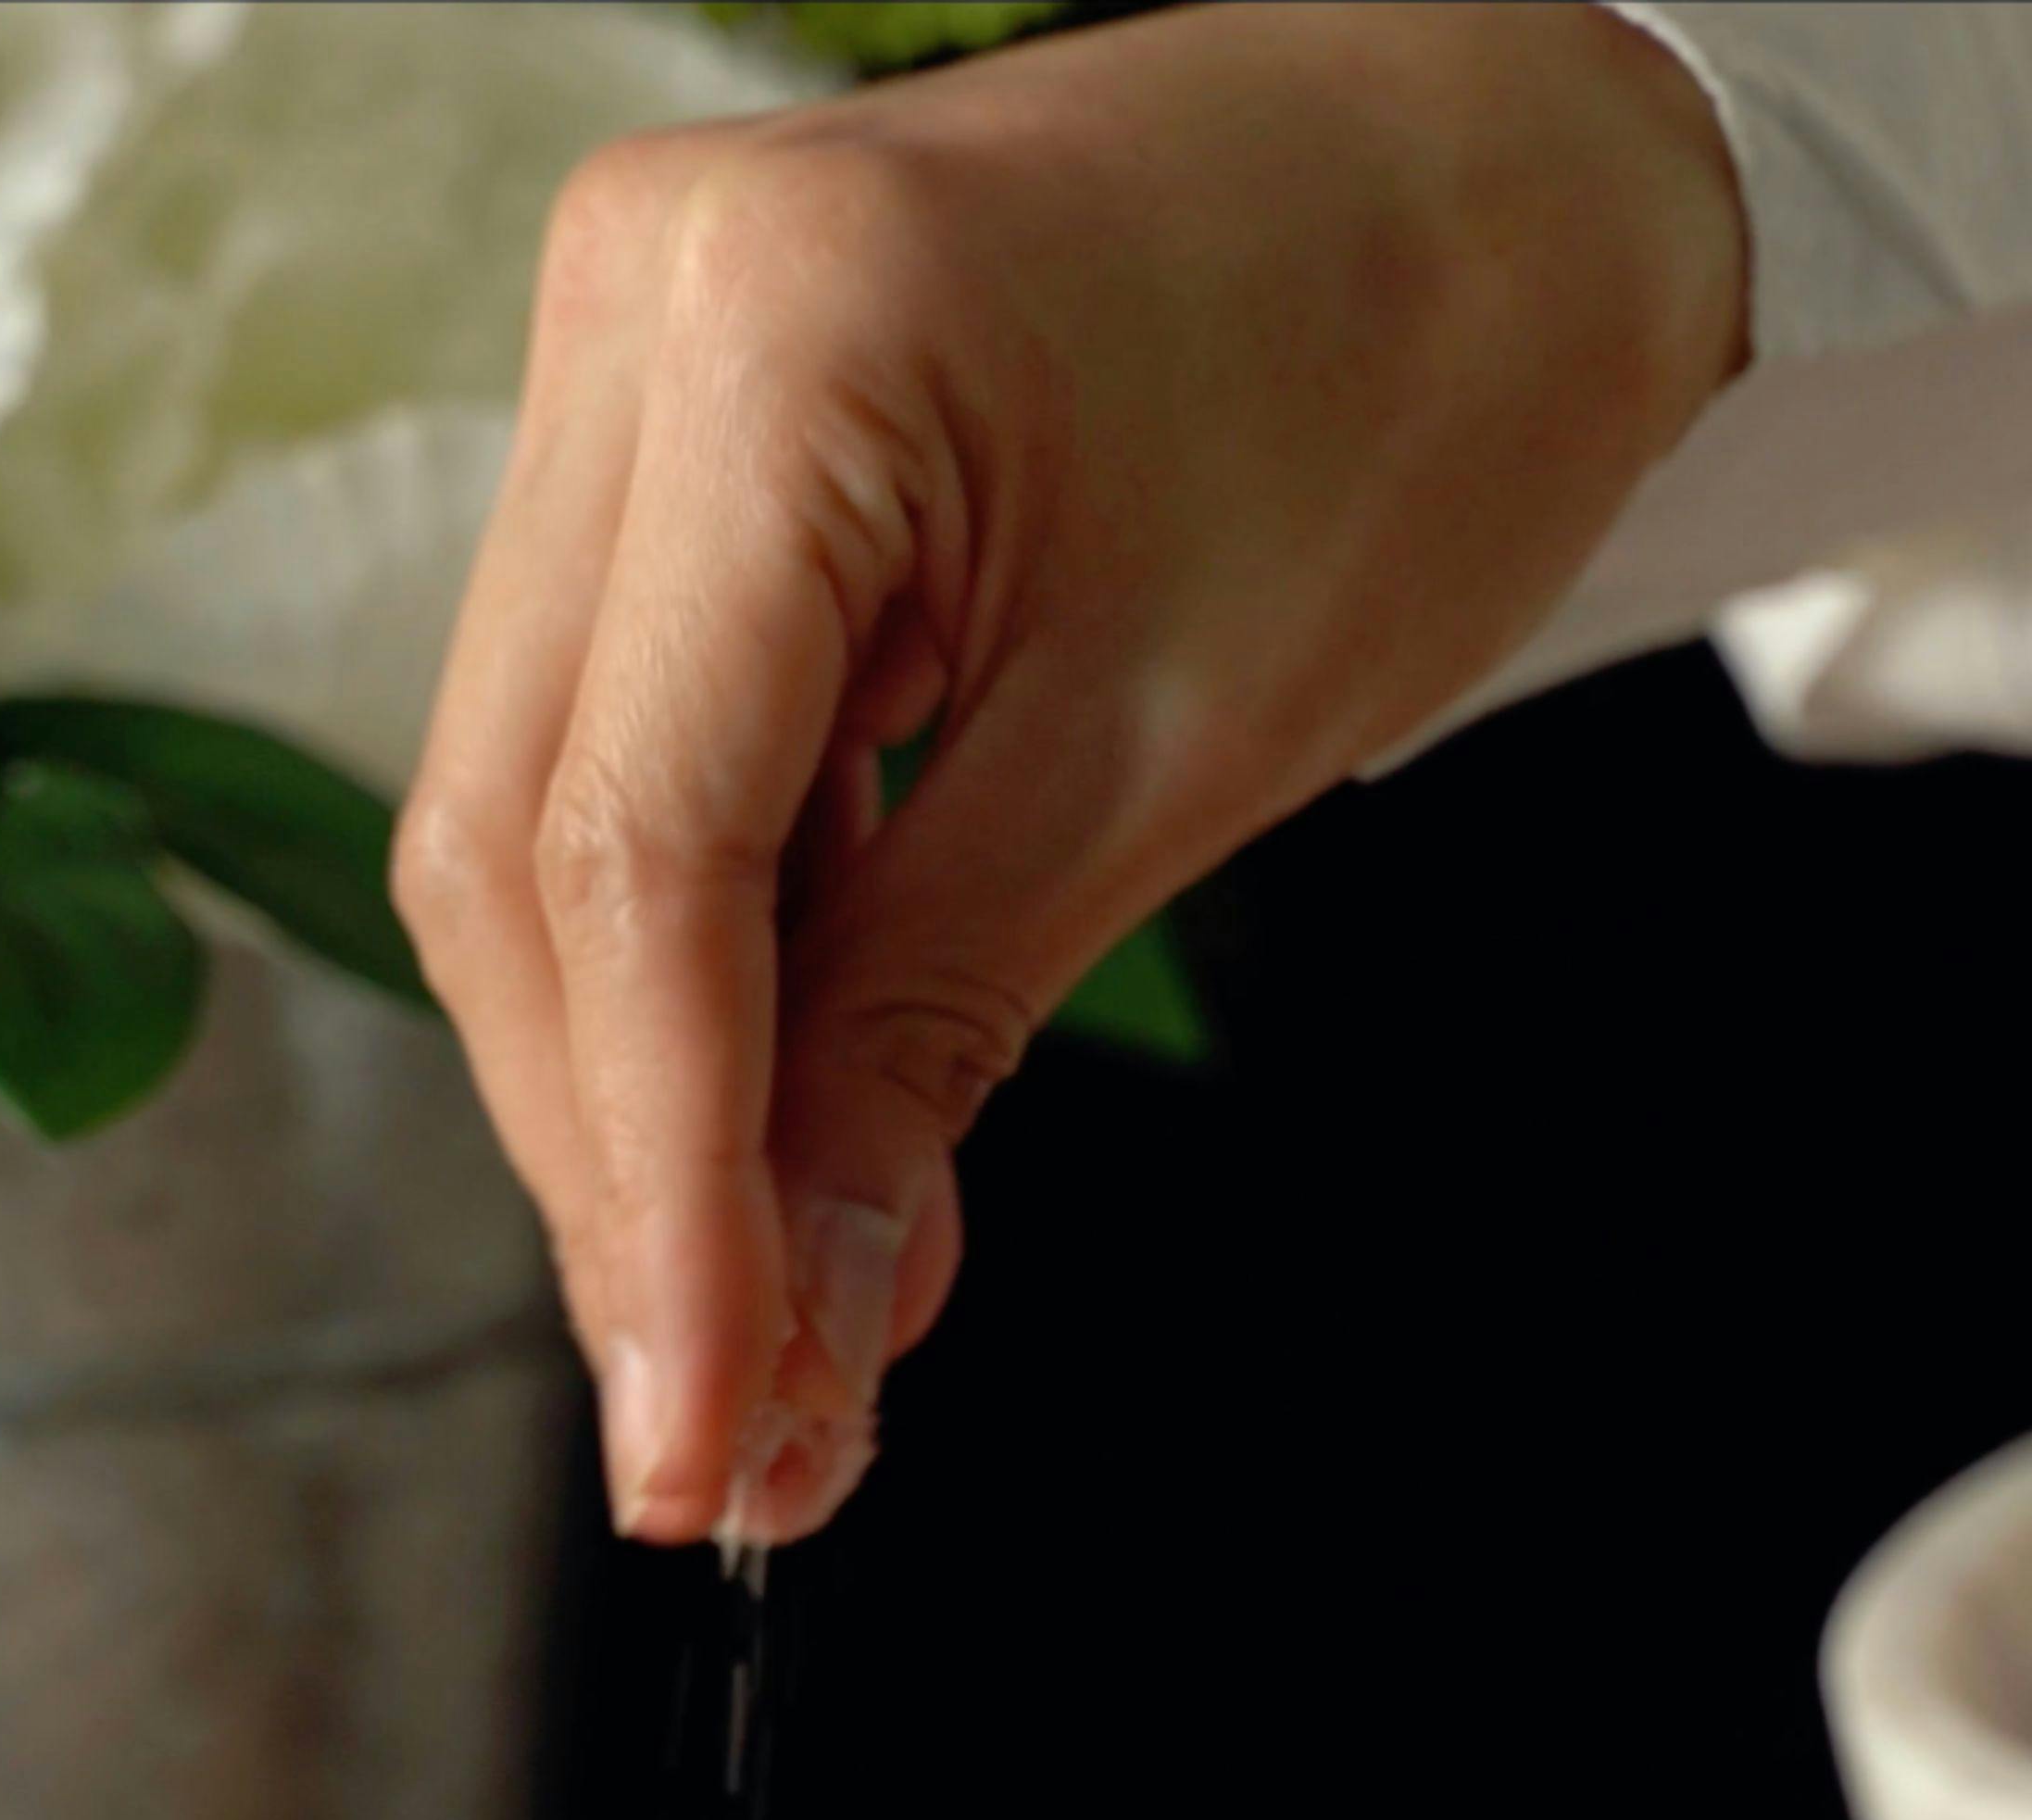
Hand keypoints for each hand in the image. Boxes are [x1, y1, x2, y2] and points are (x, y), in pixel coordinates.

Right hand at [394, 1, 1744, 1546]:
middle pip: (520, 859)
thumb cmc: (1410, 380)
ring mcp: (639, 367)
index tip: (700, 1436)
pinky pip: (635, 770)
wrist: (1510, 163)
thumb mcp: (1167, 762)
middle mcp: (640, 315)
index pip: (631, 862)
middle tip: (737, 1444)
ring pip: (543, 838)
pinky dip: (716, 995)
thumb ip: (927, 1038)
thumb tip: (790, 1318)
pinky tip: (798, 1171)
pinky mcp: (685, 448)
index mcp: (773, 341)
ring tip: (781, 1356)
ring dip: (654, 1121)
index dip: (654, 1194)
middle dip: (628, 1185)